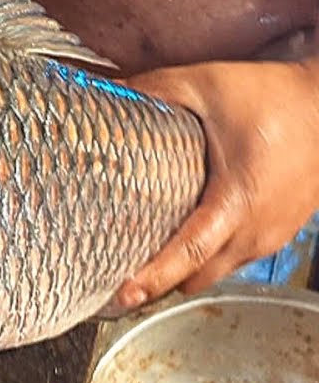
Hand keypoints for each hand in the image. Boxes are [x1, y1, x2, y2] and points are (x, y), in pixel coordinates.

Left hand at [114, 58, 318, 307]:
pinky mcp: (279, 231)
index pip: (189, 254)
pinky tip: (182, 237)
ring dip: (183, 272)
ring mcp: (272, 235)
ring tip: (142, 260)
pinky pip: (235, 258)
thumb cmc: (272, 95)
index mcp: (237, 202)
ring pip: (216, 272)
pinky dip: (207, 258)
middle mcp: (257, 230)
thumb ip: (154, 92)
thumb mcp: (206, 86)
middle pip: (197, 278)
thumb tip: (103, 98)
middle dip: (158, 283)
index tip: (121, 296)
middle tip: (115, 276)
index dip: (152, 279)